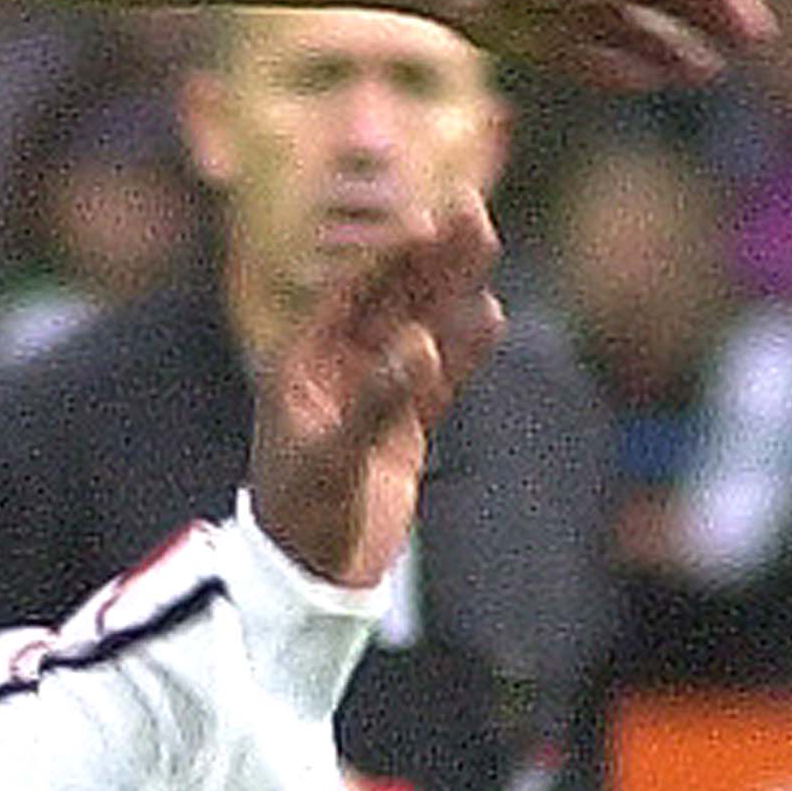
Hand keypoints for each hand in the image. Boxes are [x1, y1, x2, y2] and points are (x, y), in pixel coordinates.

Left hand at [247, 193, 503, 589]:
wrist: (310, 581)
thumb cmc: (301, 518)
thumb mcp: (333, 459)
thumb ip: (378, 402)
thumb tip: (422, 345)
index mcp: (301, 361)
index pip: (352, 292)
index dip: (392, 256)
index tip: (428, 221)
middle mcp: (337, 368)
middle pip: (393, 298)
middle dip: (431, 256)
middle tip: (471, 208)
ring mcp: (373, 394)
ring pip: (421, 328)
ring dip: (452, 289)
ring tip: (486, 241)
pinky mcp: (403, 428)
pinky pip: (439, 379)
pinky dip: (463, 350)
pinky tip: (490, 314)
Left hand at [463, 0, 772, 96]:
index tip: (759, 30)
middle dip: (705, 24)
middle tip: (741, 54)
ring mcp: (569, 1)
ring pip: (630, 31)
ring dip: (669, 51)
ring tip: (703, 75)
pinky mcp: (538, 35)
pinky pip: (589, 56)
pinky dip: (619, 69)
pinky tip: (646, 84)